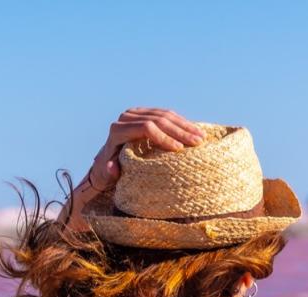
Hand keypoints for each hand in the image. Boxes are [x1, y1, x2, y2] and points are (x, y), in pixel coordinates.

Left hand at [84, 107, 204, 193]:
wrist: (106, 158)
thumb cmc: (109, 170)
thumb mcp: (107, 174)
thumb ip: (110, 171)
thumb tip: (113, 168)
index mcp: (118, 130)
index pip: (146, 128)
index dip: (164, 137)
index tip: (179, 149)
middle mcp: (126, 117)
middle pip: (158, 120)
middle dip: (179, 131)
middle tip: (197, 142)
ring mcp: (136, 113)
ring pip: (164, 114)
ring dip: (185, 126)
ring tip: (201, 137)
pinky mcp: (145, 112)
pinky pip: (166, 114)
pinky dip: (181, 122)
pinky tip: (195, 130)